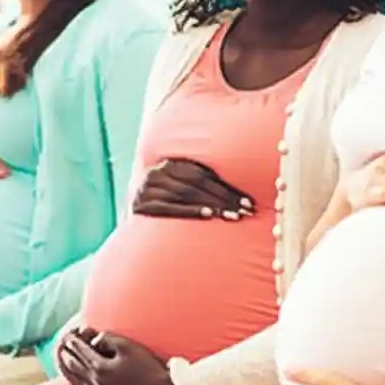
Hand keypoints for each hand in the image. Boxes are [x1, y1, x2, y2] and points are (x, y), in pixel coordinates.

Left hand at [58, 329, 181, 384]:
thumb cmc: (149, 371)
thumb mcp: (129, 348)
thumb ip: (108, 339)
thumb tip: (94, 340)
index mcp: (99, 369)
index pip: (79, 350)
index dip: (73, 339)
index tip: (70, 332)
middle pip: (72, 366)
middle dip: (66, 351)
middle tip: (62, 342)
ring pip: (74, 381)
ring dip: (66, 367)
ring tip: (62, 358)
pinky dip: (74, 381)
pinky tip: (75, 378)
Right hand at [133, 159, 254, 220]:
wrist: (136, 222)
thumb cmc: (167, 203)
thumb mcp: (179, 187)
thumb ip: (200, 183)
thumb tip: (239, 191)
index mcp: (169, 163)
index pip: (203, 174)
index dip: (227, 187)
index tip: (248, 201)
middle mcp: (157, 172)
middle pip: (196, 184)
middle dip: (224, 198)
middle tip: (246, 211)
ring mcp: (147, 189)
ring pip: (185, 194)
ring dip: (212, 205)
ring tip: (232, 215)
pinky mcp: (141, 206)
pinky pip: (169, 208)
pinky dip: (190, 211)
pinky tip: (208, 215)